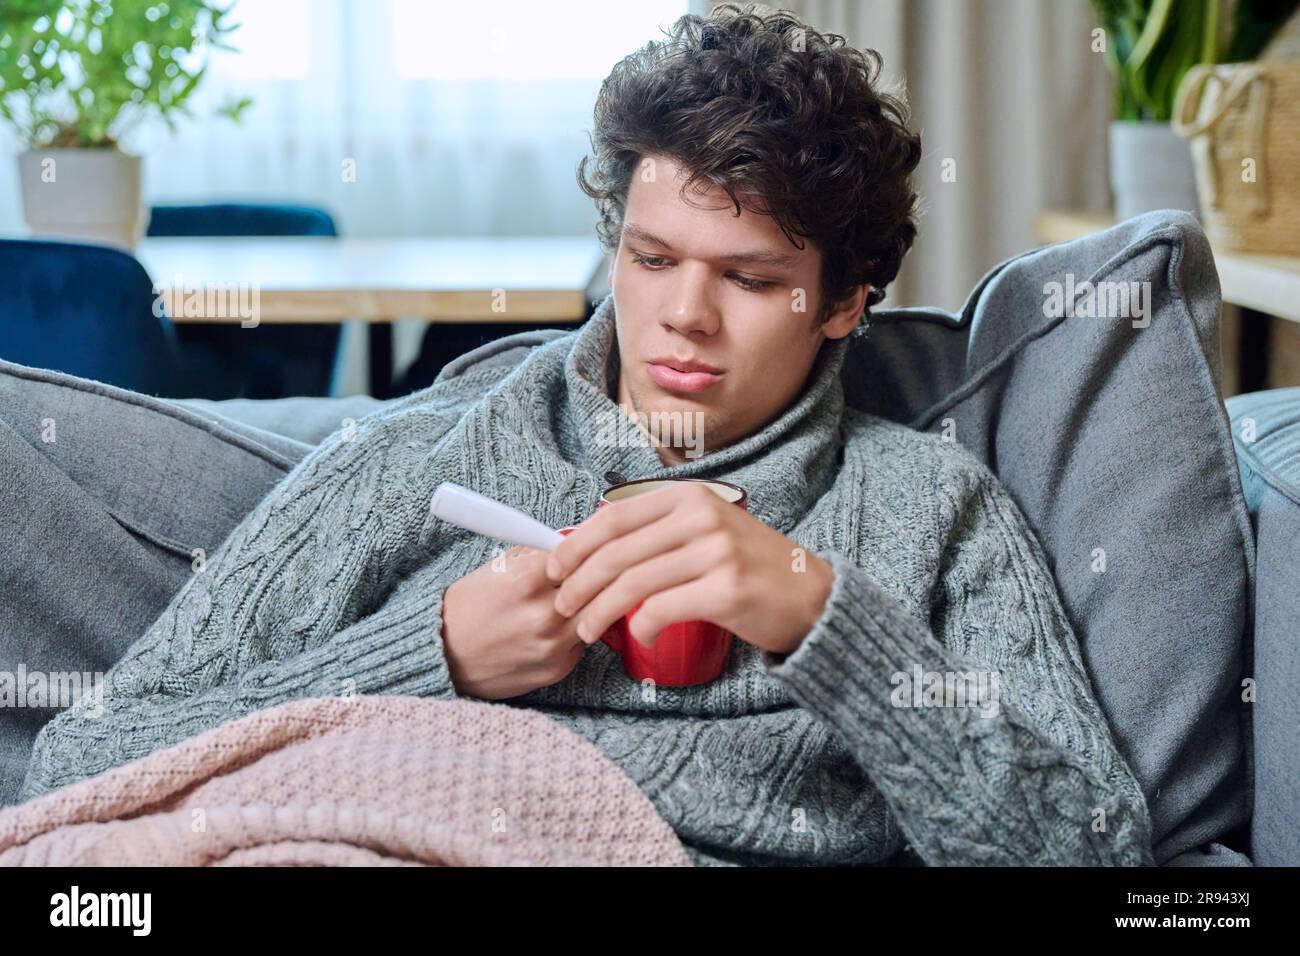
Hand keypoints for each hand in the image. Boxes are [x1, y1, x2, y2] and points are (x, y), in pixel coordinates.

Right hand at [442, 546, 584, 698]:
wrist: (443, 656)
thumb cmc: (467, 608)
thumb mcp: (494, 569)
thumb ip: (533, 556)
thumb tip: (565, 543)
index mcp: (525, 582)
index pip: (576, 556)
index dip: (578, 553)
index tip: (579, 553)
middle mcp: (543, 615)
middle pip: (594, 586)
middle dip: (590, 578)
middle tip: (584, 576)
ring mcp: (552, 645)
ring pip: (595, 615)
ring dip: (587, 606)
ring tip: (569, 601)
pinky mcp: (558, 668)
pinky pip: (583, 642)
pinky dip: (575, 632)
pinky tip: (556, 628)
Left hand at [545, 482, 833, 655]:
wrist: (811, 597)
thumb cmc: (750, 568)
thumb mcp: (707, 531)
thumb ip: (660, 533)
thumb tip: (592, 551)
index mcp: (690, 497)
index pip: (614, 517)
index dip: (576, 543)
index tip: (554, 567)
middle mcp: (702, 517)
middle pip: (616, 551)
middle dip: (578, 582)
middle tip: (562, 605)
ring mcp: (716, 552)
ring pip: (631, 584)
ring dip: (598, 611)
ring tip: (587, 629)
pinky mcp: (726, 591)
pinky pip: (661, 610)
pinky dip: (640, 628)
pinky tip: (639, 637)